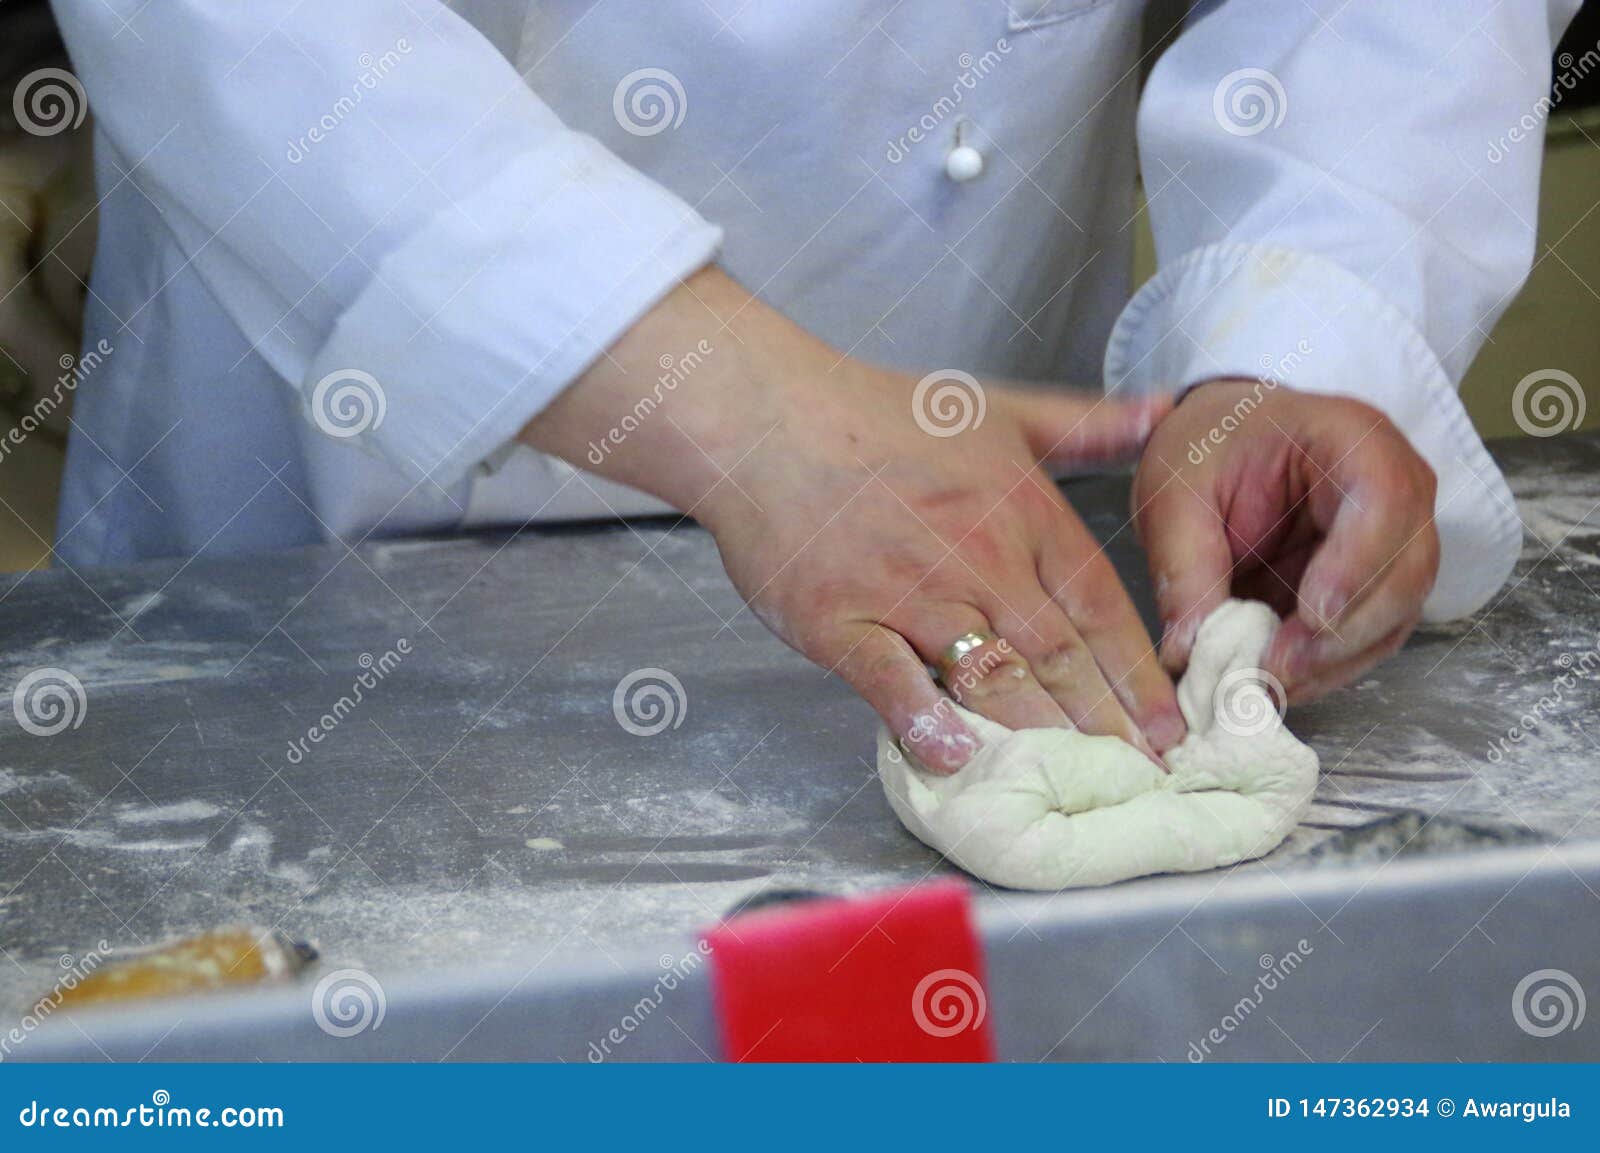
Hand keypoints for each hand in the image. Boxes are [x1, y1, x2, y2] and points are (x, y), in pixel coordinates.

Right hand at [523, 268, 1182, 770]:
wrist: (768, 417)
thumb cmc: (879, 414)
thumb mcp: (999, 407)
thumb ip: (1087, 422)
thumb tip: (1166, 408)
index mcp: (1022, 511)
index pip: (1100, 608)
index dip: (1140, 676)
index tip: (1171, 730)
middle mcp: (978, 556)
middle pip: (1060, 655)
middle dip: (1109, 724)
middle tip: (1145, 779)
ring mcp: (909, 592)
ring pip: (991, 674)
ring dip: (1041, 734)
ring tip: (1079, 784)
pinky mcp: (842, 618)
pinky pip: (890, 679)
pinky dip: (922, 719)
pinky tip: (954, 758)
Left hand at [1133, 378, 1438, 701]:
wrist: (1217, 449)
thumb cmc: (1203, 451)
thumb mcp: (1172, 496)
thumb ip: (1182, 566)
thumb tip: (1188, 650)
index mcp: (1350, 437)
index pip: (1384, 498)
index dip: (1356, 564)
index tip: (1311, 616)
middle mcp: (1395, 485)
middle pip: (1406, 569)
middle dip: (1342, 633)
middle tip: (1275, 669)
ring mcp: (1396, 538)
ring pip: (1394, 615)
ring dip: (1334, 660)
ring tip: (1266, 682)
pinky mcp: (1378, 584)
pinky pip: (1371, 638)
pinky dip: (1328, 667)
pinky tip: (1280, 680)